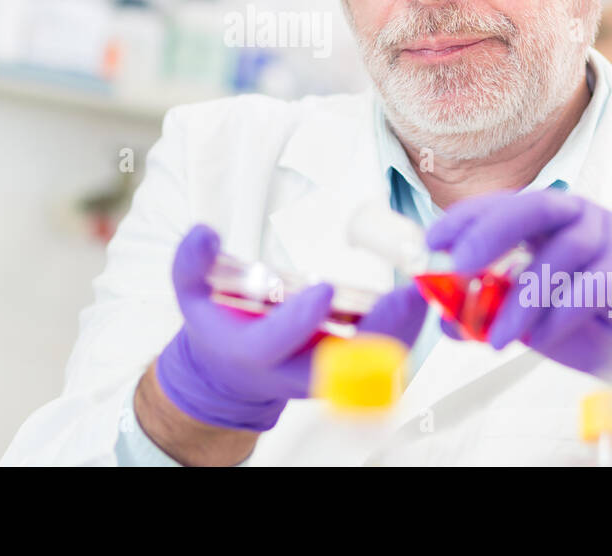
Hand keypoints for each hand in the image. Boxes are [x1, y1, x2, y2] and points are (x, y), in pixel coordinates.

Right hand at [156, 224, 427, 430]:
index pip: (275, 343)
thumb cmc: (217, 326)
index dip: (298, 320)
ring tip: (420, 293)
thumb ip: (192, 262)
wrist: (232, 372)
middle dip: (375, 333)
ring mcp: (324, 378)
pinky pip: (382, 362)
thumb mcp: (191, 292)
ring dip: (399, 333)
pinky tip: (417, 304)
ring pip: (370, 369)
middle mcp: (292, 372)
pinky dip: (402, 334)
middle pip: (339, 365)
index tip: (321, 290)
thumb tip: (203, 232)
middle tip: (404, 295)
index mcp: (253, 351)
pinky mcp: (347, 377)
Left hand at [426, 191, 611, 374]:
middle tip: (460, 265)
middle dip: (492, 231)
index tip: (433, 240)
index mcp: (548, 219)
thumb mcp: (525, 317)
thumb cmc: (583, 321)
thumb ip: (488, 313)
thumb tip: (446, 320)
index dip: (467, 217)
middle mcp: (580, 217)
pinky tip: (541, 340)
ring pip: (562, 253)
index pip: (504, 204)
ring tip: (498, 337)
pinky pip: (592, 288)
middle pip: (537, 206)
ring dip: (523, 299)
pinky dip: (559, 316)